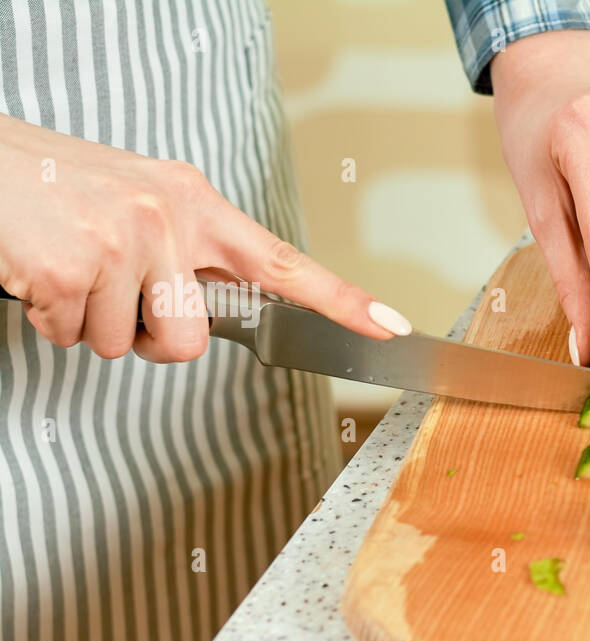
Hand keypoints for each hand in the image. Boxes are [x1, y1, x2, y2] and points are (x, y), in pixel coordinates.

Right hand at [0, 114, 409, 362]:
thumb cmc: (66, 187)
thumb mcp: (146, 201)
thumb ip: (193, 251)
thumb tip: (220, 308)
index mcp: (196, 204)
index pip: (283, 262)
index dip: (342, 301)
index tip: (389, 327)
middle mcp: (167, 219)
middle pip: (191, 341)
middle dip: (151, 339)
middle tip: (119, 297)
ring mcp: (120, 243)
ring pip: (125, 346)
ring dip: (94, 324)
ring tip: (72, 269)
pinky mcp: (70, 269)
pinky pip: (73, 337)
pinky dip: (52, 318)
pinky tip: (42, 271)